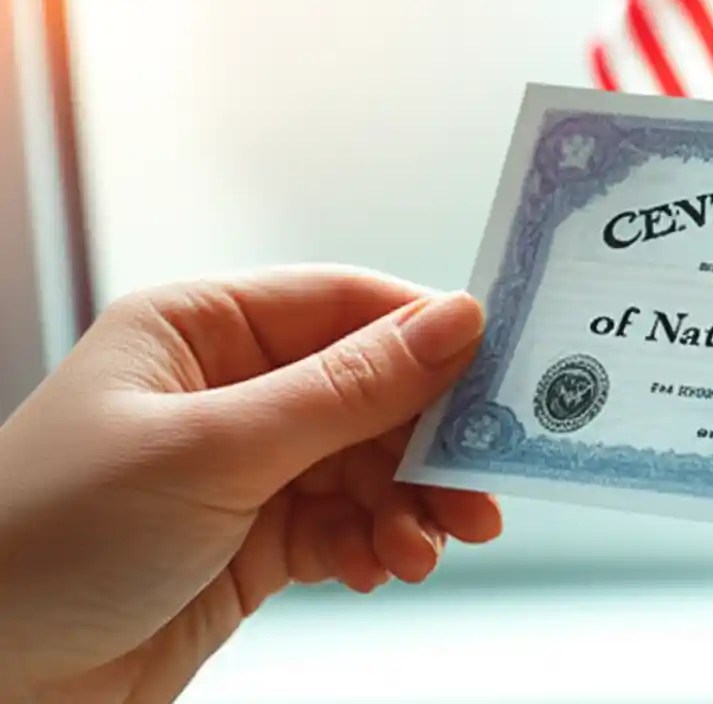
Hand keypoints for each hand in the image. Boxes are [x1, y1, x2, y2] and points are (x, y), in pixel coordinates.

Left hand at [0, 266, 501, 701]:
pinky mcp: (253, 538)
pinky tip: (379, 569)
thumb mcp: (214, 450)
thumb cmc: (48, 538)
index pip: (344, 306)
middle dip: (426, 445)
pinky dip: (373, 546)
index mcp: (201, 329)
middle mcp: (229, 389)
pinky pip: (344, 525)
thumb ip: (346, 390)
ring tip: (426, 548)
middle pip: (369, 394)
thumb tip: (455, 323)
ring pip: (366, 466)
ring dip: (407, 506)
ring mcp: (244, 466)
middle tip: (479, 488)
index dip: (426, 335)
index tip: (500, 372)